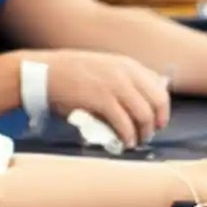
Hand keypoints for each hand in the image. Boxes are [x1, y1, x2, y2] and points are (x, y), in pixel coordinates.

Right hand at [35, 49, 171, 150]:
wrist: (44, 73)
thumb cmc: (71, 74)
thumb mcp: (103, 68)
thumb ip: (124, 81)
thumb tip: (143, 102)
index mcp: (127, 64)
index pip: (159, 88)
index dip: (162, 109)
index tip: (157, 122)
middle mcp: (125, 72)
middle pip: (157, 102)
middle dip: (156, 122)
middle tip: (148, 134)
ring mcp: (114, 85)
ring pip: (144, 115)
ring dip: (143, 133)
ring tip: (135, 141)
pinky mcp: (101, 100)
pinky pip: (124, 123)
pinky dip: (128, 136)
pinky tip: (125, 142)